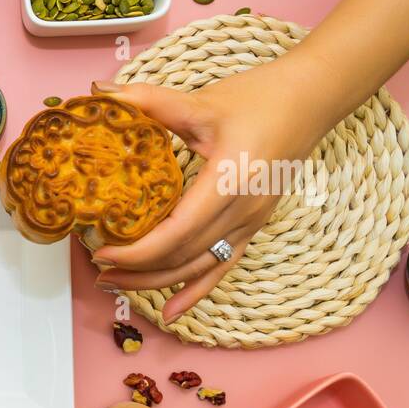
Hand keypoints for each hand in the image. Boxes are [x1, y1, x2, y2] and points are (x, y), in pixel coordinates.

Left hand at [88, 60, 327, 321]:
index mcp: (227, 183)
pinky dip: (194, 291)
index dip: (136, 252)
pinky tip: (172, 312)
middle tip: (97, 270)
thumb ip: (149, 102)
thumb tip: (100, 94)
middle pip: (182, 257)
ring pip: (198, 268)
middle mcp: (241, 212)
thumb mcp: (201, 102)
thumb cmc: (259, 98)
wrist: (311, 100)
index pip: (176, 233)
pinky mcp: (252, 226)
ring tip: (116, 286)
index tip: (102, 252)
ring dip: (156, 283)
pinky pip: (221, 268)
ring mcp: (249, 224)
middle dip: (136, 270)